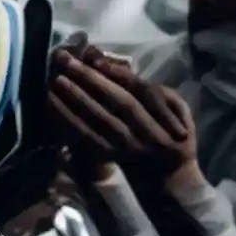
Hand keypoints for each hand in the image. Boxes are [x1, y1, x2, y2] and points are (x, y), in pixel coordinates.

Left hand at [50, 47, 197, 183]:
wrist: (171, 178)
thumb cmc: (175, 136)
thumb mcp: (181, 111)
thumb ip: (159, 93)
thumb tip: (124, 70)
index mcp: (167, 120)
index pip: (142, 92)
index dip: (120, 75)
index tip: (97, 57)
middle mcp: (148, 134)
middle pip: (120, 103)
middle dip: (93, 80)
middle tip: (68, 61)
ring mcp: (127, 148)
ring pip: (101, 121)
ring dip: (78, 99)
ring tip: (58, 80)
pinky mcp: (110, 157)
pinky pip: (87, 138)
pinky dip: (69, 120)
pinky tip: (54, 105)